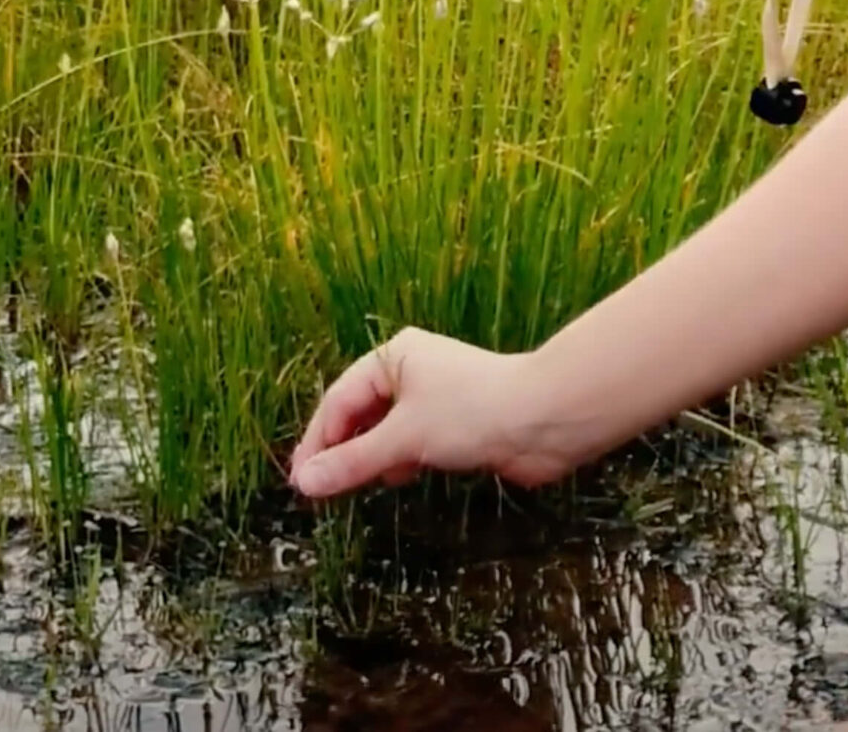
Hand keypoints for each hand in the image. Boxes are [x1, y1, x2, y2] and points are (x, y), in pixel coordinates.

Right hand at [288, 328, 578, 498]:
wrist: (547, 420)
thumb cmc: (472, 413)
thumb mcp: (404, 438)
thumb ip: (353, 461)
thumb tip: (304, 483)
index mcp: (394, 358)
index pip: (340, 400)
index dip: (318, 440)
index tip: (300, 479)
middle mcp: (412, 373)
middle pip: (361, 414)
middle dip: (341, 449)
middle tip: (317, 489)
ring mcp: (436, 400)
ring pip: (387, 431)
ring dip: (370, 458)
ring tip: (350, 488)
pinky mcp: (457, 427)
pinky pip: (414, 445)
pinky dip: (399, 462)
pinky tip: (394, 481)